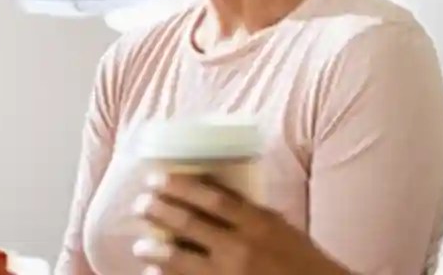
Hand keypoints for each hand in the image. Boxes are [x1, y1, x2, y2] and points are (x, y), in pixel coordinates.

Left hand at [132, 172, 350, 274]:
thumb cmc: (303, 262)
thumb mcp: (281, 229)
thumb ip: (250, 213)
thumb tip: (214, 192)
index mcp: (259, 224)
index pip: (212, 198)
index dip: (180, 186)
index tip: (155, 177)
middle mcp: (242, 249)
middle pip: (190, 225)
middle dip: (159, 212)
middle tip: (139, 204)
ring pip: (182, 260)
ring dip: (155, 251)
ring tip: (139, 245)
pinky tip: (153, 274)